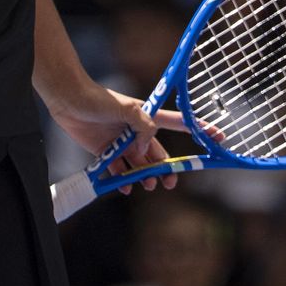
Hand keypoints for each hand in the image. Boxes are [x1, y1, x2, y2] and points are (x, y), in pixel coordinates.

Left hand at [48, 86, 187, 192]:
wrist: (68, 99)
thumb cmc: (98, 98)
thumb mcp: (126, 109)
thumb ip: (142, 127)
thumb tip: (146, 150)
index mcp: (147, 117)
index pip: (178, 123)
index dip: (198, 129)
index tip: (218, 136)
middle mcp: (136, 131)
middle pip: (157, 154)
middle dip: (166, 169)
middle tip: (169, 183)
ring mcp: (120, 142)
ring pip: (138, 165)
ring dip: (144, 176)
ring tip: (145, 185)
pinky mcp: (104, 151)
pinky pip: (117, 170)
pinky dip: (122, 180)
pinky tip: (125, 187)